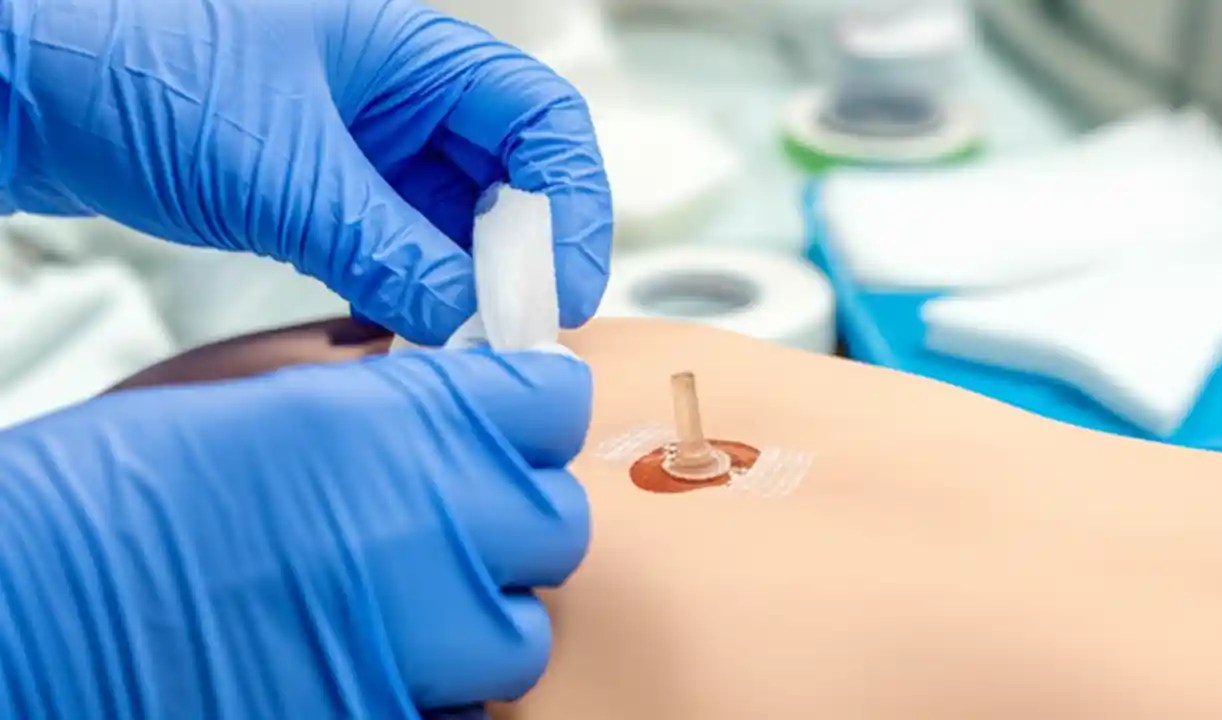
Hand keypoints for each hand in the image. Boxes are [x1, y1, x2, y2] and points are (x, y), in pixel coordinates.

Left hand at [0, 0, 611, 343]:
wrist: (24, 84)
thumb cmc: (132, 65)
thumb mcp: (281, 167)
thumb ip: (386, 246)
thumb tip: (464, 318)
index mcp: (413, 52)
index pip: (540, 120)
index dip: (571, 204)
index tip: (562, 286)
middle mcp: (400, 99)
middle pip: (509, 180)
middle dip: (521, 258)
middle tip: (517, 334)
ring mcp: (363, 150)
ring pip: (455, 225)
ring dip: (468, 287)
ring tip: (465, 348)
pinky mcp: (325, 196)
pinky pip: (400, 251)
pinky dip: (415, 296)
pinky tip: (413, 336)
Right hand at [0, 348, 590, 717]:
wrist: (28, 620)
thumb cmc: (116, 499)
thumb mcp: (258, 404)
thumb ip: (386, 407)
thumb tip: (462, 409)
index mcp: (403, 420)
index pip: (554, 402)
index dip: (528, 415)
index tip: (508, 429)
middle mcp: (433, 524)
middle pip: (556, 522)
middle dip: (508, 526)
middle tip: (442, 534)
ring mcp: (418, 640)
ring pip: (519, 635)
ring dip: (474, 627)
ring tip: (394, 617)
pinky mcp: (390, 718)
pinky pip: (465, 710)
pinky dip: (430, 691)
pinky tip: (358, 665)